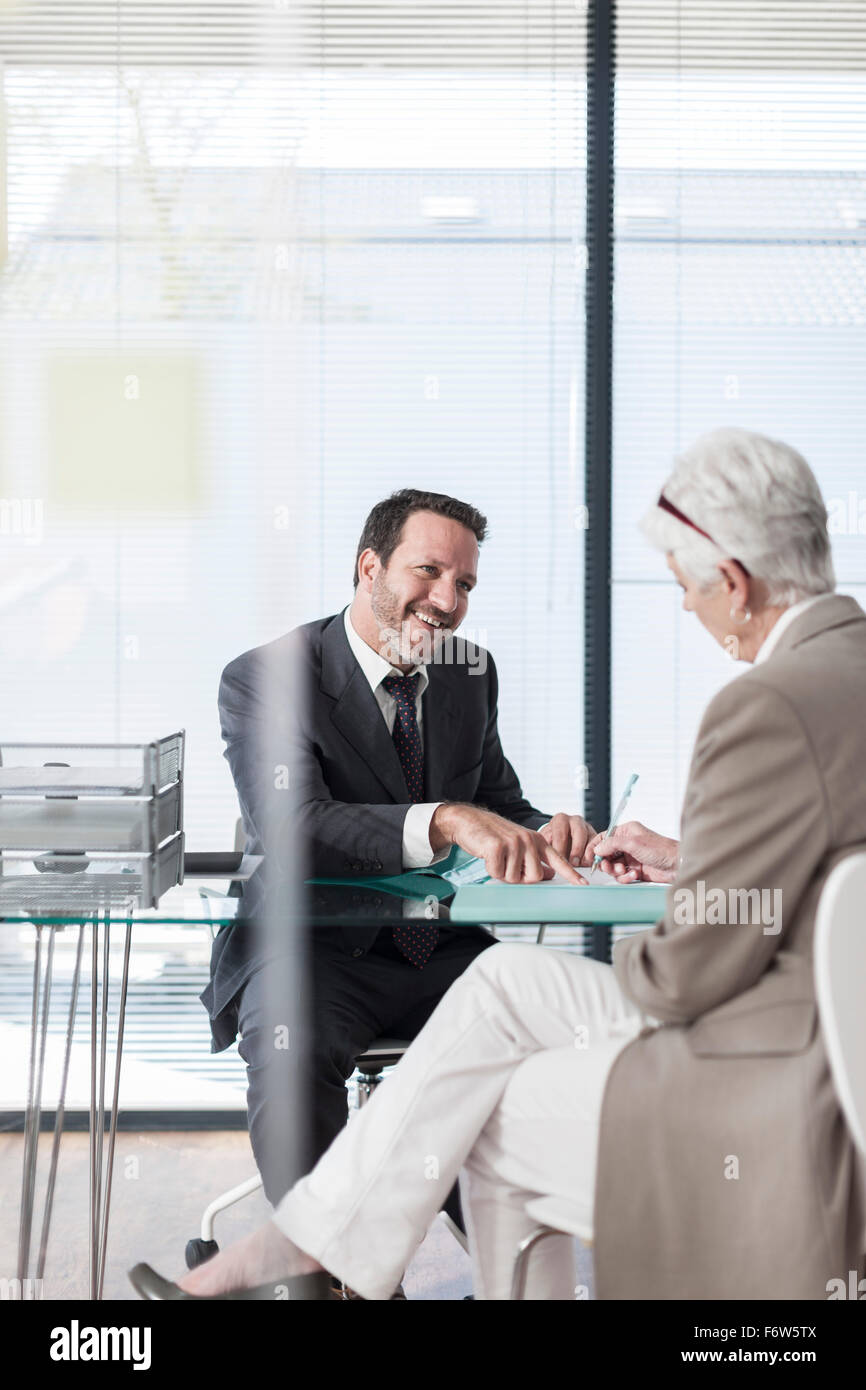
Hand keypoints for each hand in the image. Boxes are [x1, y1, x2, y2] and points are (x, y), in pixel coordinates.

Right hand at [430, 804, 586, 884]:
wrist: (469, 820)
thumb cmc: (493, 836)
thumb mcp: (518, 844)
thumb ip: (534, 858)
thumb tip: (548, 875)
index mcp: (537, 841)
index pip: (558, 860)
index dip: (570, 874)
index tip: (583, 883)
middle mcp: (529, 841)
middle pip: (534, 877)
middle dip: (518, 877)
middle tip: (507, 862)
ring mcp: (514, 843)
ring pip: (514, 878)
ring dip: (502, 873)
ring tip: (496, 856)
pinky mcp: (498, 847)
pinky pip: (498, 873)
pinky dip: (491, 869)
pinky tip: (488, 855)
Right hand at [581, 820, 678, 883]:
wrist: (677, 865)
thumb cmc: (661, 849)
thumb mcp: (633, 843)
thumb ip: (612, 844)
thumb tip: (597, 847)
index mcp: (626, 831)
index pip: (604, 837)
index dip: (595, 847)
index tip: (590, 858)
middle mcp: (627, 843)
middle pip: (606, 853)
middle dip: (606, 862)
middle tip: (609, 867)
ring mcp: (630, 857)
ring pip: (612, 866)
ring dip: (616, 871)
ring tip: (624, 871)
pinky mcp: (634, 869)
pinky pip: (622, 875)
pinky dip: (625, 877)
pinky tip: (634, 875)